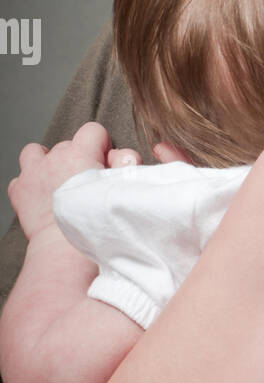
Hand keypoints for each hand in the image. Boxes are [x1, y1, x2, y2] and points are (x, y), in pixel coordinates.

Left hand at [8, 122, 142, 239]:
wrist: (68, 251)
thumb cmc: (100, 223)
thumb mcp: (122, 186)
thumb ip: (125, 165)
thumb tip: (124, 158)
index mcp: (80, 153)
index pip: (93, 131)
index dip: (101, 146)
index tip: (105, 164)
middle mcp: (54, 158)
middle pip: (68, 145)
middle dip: (77, 160)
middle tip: (87, 183)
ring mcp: (33, 174)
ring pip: (35, 153)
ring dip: (46, 163)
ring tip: (57, 182)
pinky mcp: (19, 192)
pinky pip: (20, 179)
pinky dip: (29, 186)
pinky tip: (41, 199)